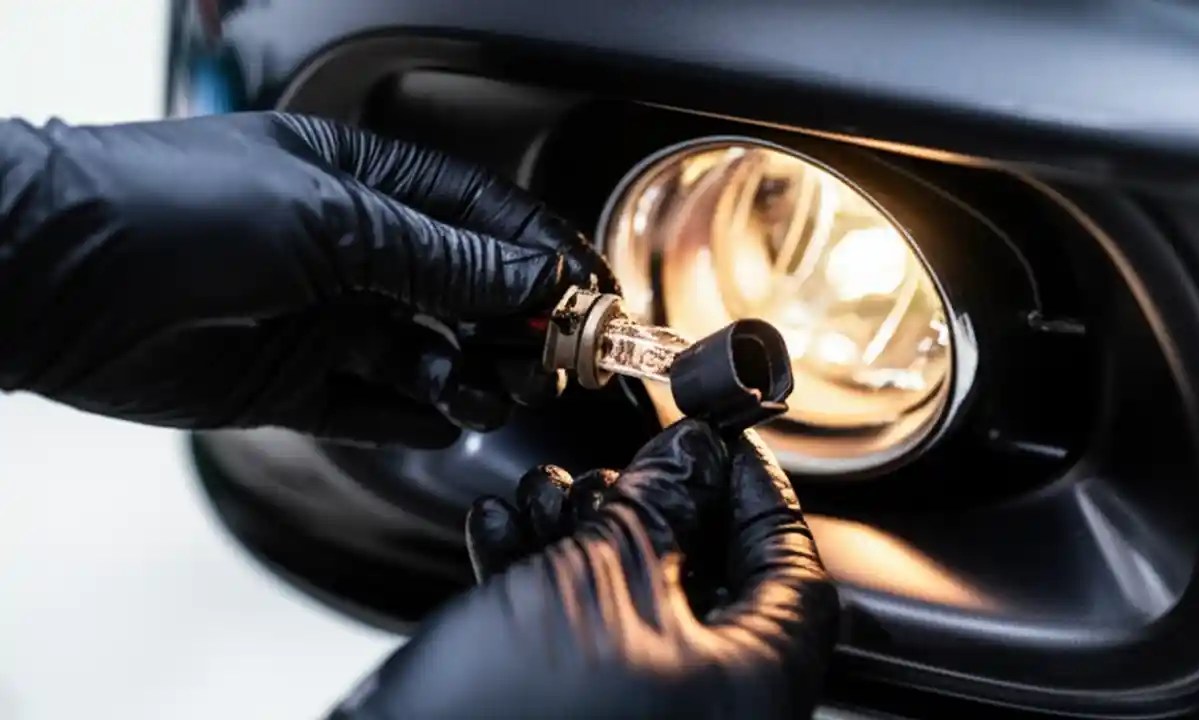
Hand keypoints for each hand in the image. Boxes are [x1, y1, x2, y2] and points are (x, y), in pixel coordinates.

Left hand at [0, 112, 612, 445]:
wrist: (48, 279)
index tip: (590, 292)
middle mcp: (349, 250)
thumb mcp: (328, 220)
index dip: (540, 253)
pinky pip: (373, 408)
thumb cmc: (171, 208)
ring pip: (429, 354)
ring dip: (471, 376)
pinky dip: (414, 419)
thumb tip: (528, 279)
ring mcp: (322, 318)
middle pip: (464, 290)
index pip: (479, 217)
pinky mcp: (290, 382)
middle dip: (516, 324)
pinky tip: (440, 422)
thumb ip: (437, 257)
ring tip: (490, 393)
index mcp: (362, 182)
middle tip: (554, 357)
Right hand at [330, 420, 838, 719]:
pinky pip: (579, 635)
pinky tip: (503, 533)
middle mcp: (707, 705)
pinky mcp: (573, 710)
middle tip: (614, 468)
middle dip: (649, 504)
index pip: (790, 567)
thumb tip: (692, 453)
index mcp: (751, 682)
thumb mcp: (603, 575)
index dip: (760, 489)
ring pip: (632, 600)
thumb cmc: (521, 711)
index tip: (726, 438)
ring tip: (542, 495)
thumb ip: (661, 502)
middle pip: (705, 576)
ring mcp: (640, 712)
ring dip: (583, 531)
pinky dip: (543, 579)